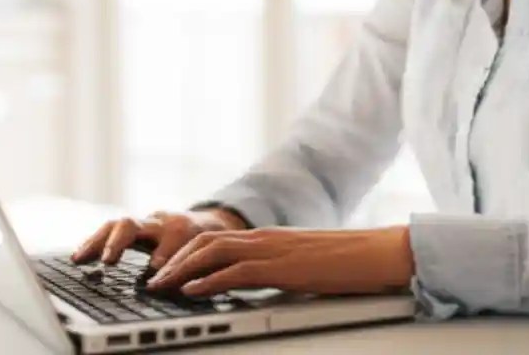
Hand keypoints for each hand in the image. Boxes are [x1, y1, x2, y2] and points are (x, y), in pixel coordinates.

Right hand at [72, 209, 248, 268]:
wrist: (203, 222)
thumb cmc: (203, 243)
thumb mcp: (204, 253)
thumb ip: (191, 265)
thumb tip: (170, 279)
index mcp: (181, 229)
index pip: (170, 237)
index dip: (163, 253)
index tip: (156, 268)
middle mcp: (157, 222)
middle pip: (132, 223)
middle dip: (118, 241)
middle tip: (107, 260)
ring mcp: (142, 222)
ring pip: (115, 225)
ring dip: (96, 242)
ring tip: (79, 258)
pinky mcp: (131, 227)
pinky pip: (107, 231)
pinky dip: (92, 243)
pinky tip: (79, 256)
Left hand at [146, 226, 414, 297]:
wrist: (377, 252)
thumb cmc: (345, 263)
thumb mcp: (300, 266)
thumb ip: (274, 270)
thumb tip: (253, 285)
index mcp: (266, 237)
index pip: (214, 238)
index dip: (185, 252)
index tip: (164, 268)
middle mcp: (263, 238)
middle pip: (204, 241)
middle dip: (173, 260)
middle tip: (151, 280)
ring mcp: (271, 250)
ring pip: (212, 252)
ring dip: (181, 270)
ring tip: (160, 286)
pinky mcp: (281, 268)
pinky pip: (236, 272)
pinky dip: (209, 280)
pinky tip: (191, 291)